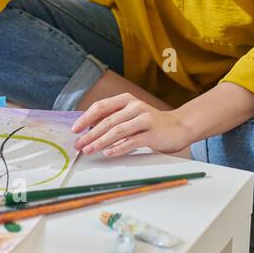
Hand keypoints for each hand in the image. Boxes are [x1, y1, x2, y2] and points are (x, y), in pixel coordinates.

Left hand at [70, 92, 197, 156]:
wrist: (178, 127)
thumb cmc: (150, 122)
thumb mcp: (130, 114)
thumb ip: (112, 117)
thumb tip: (87, 127)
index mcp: (126, 99)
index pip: (101, 106)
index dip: (86, 118)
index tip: (75, 129)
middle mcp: (135, 107)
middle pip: (107, 121)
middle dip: (90, 134)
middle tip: (78, 144)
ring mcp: (145, 119)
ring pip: (117, 131)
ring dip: (100, 142)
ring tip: (89, 150)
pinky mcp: (152, 134)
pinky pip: (132, 142)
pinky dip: (118, 148)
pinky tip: (108, 153)